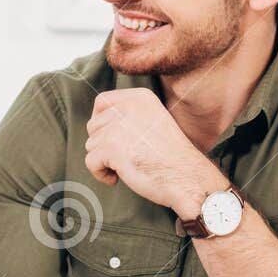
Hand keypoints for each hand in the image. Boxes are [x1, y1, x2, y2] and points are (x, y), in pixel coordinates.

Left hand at [84, 88, 223, 216]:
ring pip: (91, 144)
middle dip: (103, 145)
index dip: (100, 122)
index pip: (102, 101)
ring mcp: (119, 126)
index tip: (110, 138)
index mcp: (140, 98)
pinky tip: (117, 178)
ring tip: (125, 167)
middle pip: (94, 125)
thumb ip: (129, 117)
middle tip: (123, 158)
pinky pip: (91, 161)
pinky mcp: (112, 147)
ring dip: (104, 160)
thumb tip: (98, 123)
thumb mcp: (153, 123)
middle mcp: (128, 107)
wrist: (187, 178)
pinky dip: (100, 174)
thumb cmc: (173, 158)